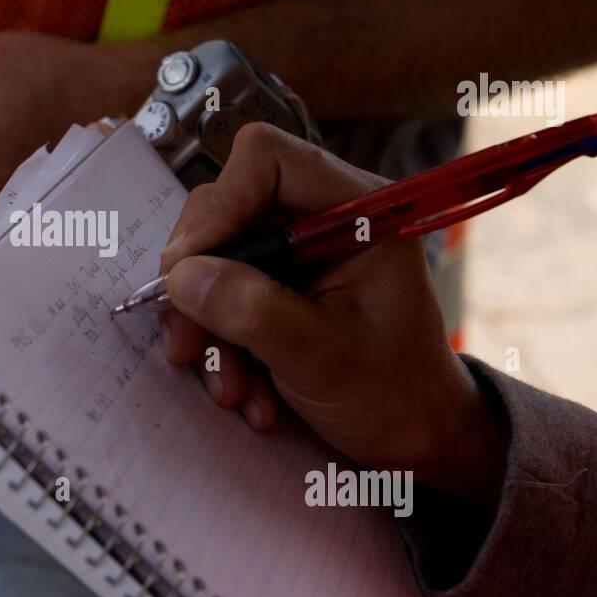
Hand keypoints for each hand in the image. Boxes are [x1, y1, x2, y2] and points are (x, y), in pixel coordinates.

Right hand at [160, 124, 507, 505]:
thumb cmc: (394, 395)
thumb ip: (253, 312)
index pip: (266, 160)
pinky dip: (220, 346)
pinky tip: (246, 393)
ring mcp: (296, 252)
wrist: (415, 437)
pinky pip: (220, 297)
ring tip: (231, 391)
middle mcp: (321, 218)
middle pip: (225, 211)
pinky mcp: (277, 285)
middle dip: (200, 286)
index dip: (218, 205)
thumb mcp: (322, 358)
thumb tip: (181, 277)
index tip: (186, 270)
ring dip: (208, 330)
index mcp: (357, 210)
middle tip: (189, 346)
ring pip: (213, 260)